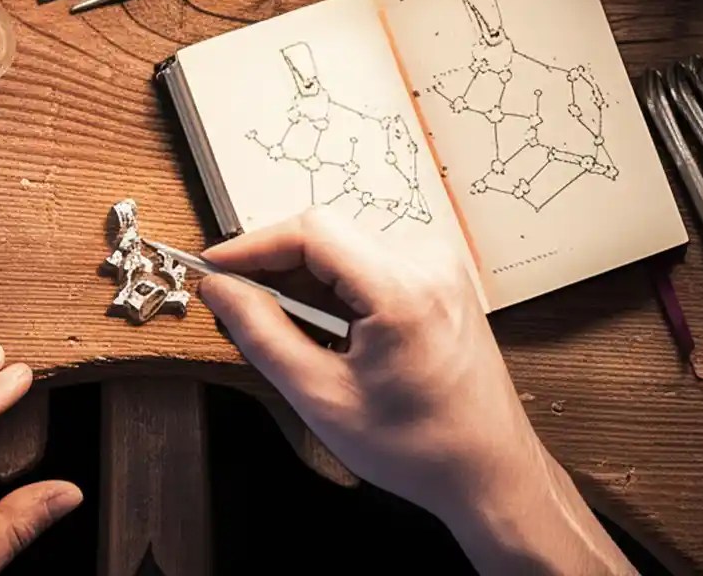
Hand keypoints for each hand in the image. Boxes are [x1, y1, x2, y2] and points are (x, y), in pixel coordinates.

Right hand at [198, 209, 634, 574]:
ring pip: (342, 248)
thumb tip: (221, 290)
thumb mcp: (321, 396)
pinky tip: (323, 329)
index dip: (250, 245)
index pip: (310, 231)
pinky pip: (366, 262)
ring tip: (286, 331)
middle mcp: (427, 263)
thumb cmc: (420, 446)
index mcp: (403, 289)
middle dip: (273, 267)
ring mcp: (437, 266)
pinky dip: (333, 287)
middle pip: (324, 235)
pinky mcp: (437, 277)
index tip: (213, 266)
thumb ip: (261, 334)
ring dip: (303, 280)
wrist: (489, 470)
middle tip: (237, 307)